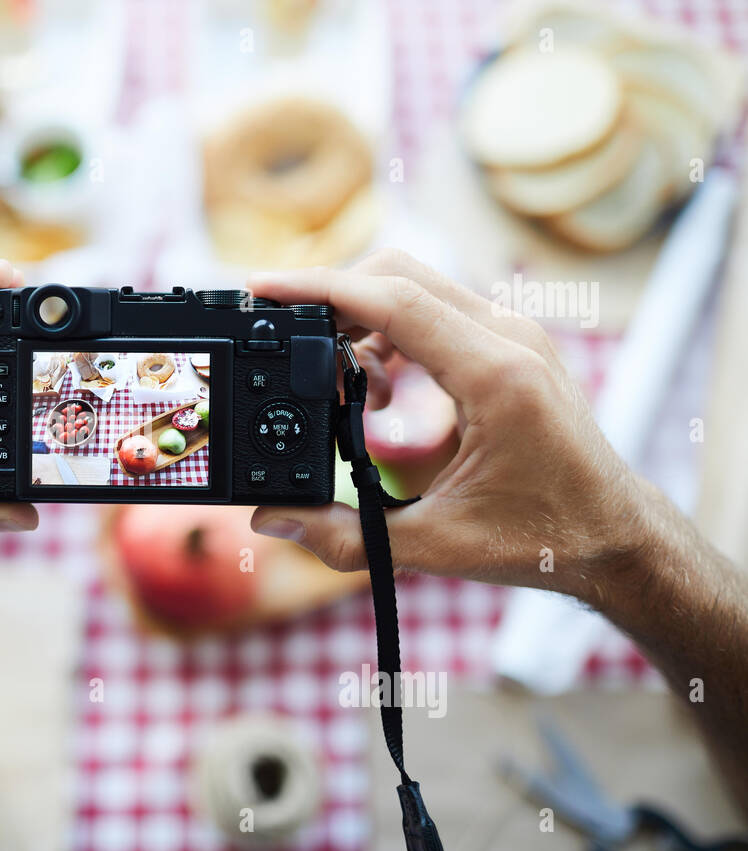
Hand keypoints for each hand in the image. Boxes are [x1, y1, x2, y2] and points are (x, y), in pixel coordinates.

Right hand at [249, 248, 650, 601]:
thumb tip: (272, 520)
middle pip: (397, 274)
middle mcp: (509, 339)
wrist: (616, 535)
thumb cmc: (545, 538)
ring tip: (342, 391)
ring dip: (360, 317)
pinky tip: (378, 389)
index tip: (264, 288)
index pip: (393, 301)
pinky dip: (389, 331)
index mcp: (496, 377)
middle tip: (283, 337)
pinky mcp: (509, 343)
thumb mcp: (437, 545)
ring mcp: (513, 334)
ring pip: (415, 285)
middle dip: (330, 295)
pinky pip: (435, 309)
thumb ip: (347, 536)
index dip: (320, 288)